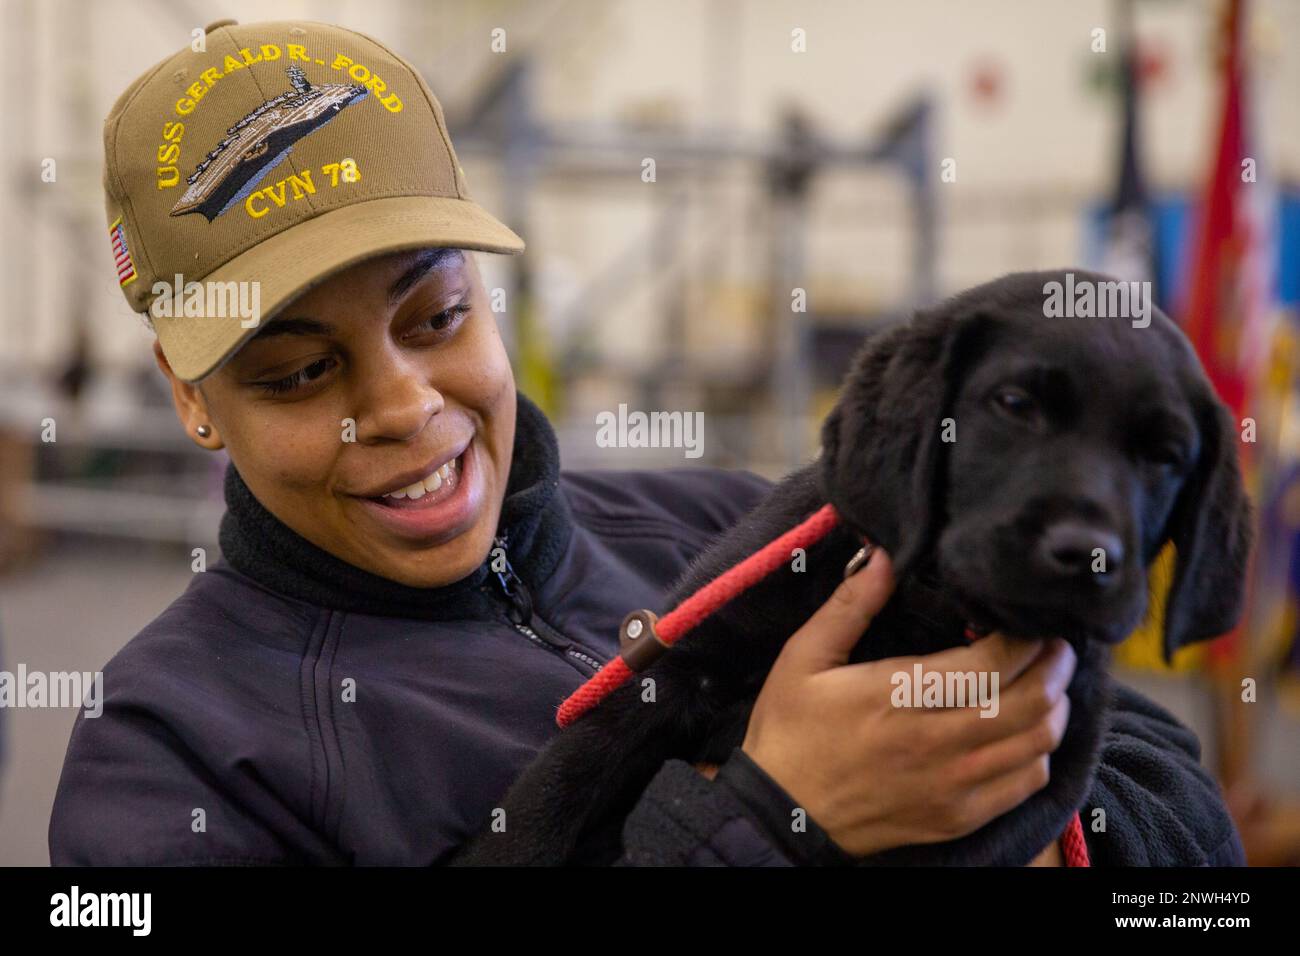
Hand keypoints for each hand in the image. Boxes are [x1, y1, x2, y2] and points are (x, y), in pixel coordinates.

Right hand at [740, 547, 1075, 857]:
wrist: (782, 815)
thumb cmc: (790, 731)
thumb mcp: (804, 657)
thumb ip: (850, 605)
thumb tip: (884, 556)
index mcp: (901, 695)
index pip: (994, 662)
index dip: (1026, 637)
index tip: (1029, 619)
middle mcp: (937, 743)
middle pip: (1033, 702)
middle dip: (1055, 666)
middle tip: (1054, 644)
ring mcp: (952, 786)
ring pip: (1038, 744)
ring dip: (1054, 708)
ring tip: (1046, 684)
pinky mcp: (958, 817)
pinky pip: (1024, 784)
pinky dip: (1039, 754)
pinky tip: (1024, 735)